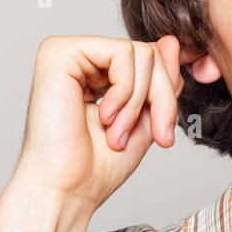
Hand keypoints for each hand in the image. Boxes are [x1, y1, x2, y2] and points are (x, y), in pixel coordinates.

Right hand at [12, 35, 191, 220]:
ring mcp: (68, 53)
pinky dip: (125, 92)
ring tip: (117, 134)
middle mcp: (80, 59)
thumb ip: (160, 83)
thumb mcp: (144, 121)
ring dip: (139, 102)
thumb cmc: (94, 169)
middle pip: (149, 54)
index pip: (150, 61)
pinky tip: (104, 117)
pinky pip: (122, 53)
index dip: (167, 95)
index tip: (164, 134)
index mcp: (95, 74)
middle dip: (161, 100)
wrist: (65, 191)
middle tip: (153, 135)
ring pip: (140, 53)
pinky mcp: (60, 52)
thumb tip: (171, 41)